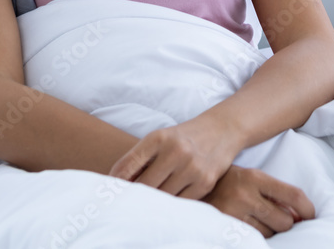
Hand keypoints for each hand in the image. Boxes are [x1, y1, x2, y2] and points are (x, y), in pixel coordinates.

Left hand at [108, 113, 242, 199]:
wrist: (222, 129)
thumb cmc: (184, 137)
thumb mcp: (160, 138)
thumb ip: (140, 159)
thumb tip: (118, 186)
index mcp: (158, 138)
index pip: (127, 166)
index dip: (115, 183)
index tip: (110, 192)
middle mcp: (175, 151)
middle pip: (144, 187)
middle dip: (135, 196)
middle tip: (129, 202)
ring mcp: (192, 167)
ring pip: (162, 198)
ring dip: (155, 201)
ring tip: (151, 201)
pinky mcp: (205, 181)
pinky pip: (182, 203)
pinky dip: (174, 204)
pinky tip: (171, 199)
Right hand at [203, 164, 315, 237]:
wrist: (190, 187)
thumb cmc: (228, 182)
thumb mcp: (251, 178)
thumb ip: (274, 193)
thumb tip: (299, 216)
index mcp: (255, 177)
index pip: (292, 195)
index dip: (307, 208)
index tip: (311, 215)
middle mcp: (245, 195)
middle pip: (284, 220)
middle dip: (285, 223)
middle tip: (277, 218)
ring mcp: (234, 213)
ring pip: (269, 233)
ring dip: (269, 230)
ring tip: (256, 219)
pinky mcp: (225, 227)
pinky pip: (253, 238)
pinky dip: (256, 236)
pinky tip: (248, 226)